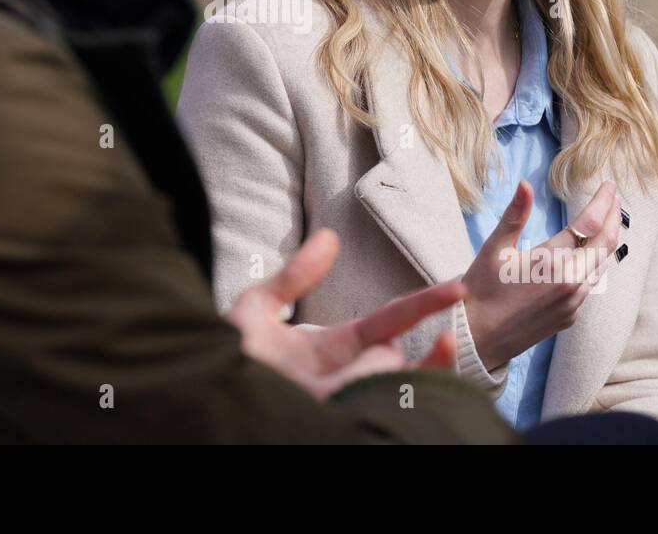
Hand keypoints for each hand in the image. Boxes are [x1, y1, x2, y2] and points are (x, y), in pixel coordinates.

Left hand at [226, 228, 465, 399]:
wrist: (200, 384)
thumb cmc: (226, 353)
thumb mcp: (257, 307)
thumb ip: (294, 277)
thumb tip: (330, 238)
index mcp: (334, 347)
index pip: (390, 321)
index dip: (424, 303)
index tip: (457, 287)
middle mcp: (345, 377)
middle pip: (396, 359)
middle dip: (386, 353)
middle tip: (346, 358)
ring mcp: (342, 400)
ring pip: (384, 380)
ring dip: (364, 373)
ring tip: (314, 379)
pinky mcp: (331, 418)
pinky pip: (364, 401)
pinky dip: (362, 390)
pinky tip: (334, 387)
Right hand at [461, 179, 621, 371]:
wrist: (477, 337)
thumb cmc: (480, 290)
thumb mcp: (494, 248)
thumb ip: (515, 215)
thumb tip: (525, 184)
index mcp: (552, 262)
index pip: (589, 224)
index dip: (602, 202)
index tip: (609, 185)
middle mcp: (570, 283)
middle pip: (605, 244)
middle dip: (613, 217)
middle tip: (615, 197)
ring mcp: (572, 302)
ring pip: (601, 265)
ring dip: (607, 240)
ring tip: (608, 220)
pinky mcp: (570, 316)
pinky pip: (590, 284)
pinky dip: (596, 263)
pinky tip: (590, 254)